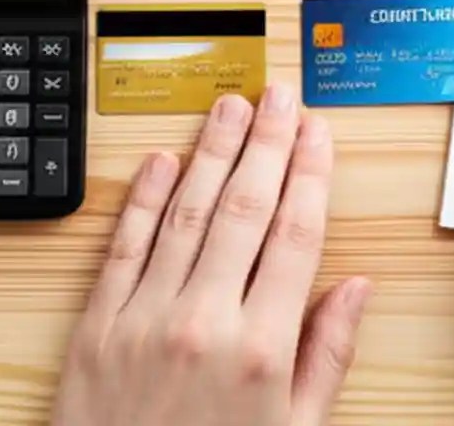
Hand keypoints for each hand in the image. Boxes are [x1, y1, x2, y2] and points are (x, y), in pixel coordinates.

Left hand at [52, 86, 371, 425]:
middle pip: (245, 208)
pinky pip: (125, 246)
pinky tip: (164, 162)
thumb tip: (357, 289)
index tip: (318, 134)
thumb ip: (328, 357)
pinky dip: (144, 199)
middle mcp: (204, 322)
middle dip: (267, 143)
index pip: (296, 235)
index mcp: (263, 350)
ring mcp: (144, 318)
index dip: (310, 174)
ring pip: (187, 213)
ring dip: (212, 152)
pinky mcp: (96, 326)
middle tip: (278, 96)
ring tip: (230, 108)